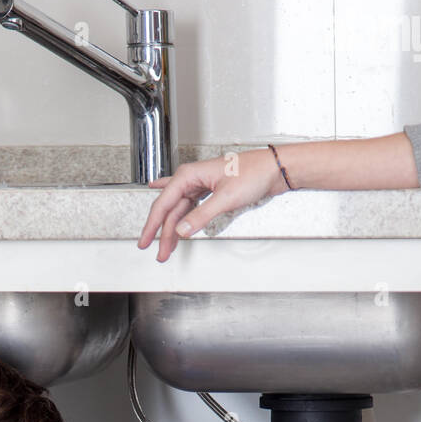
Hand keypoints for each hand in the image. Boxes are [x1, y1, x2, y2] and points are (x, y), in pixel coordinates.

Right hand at [137, 150, 284, 262]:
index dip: (153, 225)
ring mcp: (201, 185)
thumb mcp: (226, 198)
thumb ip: (201, 216)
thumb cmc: (255, 173)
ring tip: (167, 247)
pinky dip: (179, 213)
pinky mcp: (210, 192)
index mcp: (190, 175)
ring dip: (172, 229)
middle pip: (170, 210)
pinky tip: (168, 209)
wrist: (274, 169)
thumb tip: (182, 230)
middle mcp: (192, 178)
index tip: (145, 241)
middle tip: (159, 252)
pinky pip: (188, 206)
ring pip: (179, 211)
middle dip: (163, 233)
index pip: (164, 204)